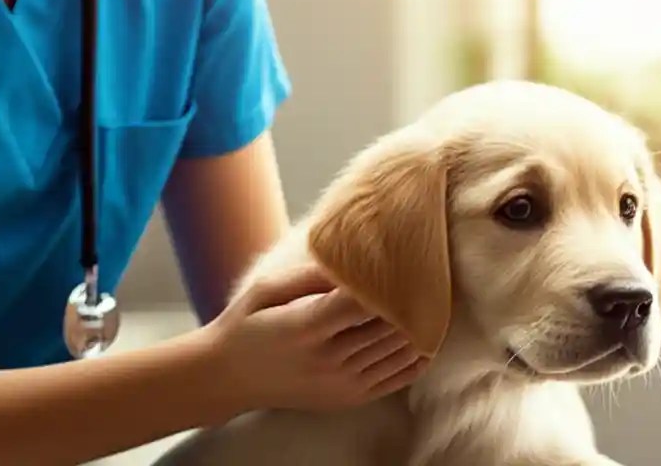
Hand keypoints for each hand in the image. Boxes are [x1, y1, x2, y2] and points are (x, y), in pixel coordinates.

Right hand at [201, 262, 427, 413]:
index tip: (405, 262)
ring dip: (419, 326)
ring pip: (397, 350)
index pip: (365, 301)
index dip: (390, 282)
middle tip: (429, 276)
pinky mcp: (348, 398)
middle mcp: (328, 357)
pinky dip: (416, 359)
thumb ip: (310, 276)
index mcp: (307, 325)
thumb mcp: (266, 289)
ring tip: (432, 302)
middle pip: (388, 325)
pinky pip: (395, 378)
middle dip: (411, 300)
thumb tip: (352, 262)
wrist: (228, 378)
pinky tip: (427, 341)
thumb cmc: (245, 326)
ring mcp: (341, 382)